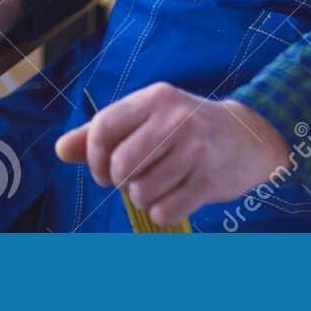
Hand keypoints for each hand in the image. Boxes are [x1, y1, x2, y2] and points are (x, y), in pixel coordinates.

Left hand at [54, 82, 287, 224]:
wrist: (250, 136)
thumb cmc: (186, 127)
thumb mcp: (147, 117)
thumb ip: (103, 132)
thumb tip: (60, 149)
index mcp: (154, 98)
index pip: (103, 128)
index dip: (92, 157)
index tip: (101, 172)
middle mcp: (175, 119)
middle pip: (120, 165)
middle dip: (119, 182)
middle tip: (132, 180)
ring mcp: (196, 149)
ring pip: (142, 191)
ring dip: (142, 198)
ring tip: (156, 186)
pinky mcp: (211, 179)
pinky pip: (167, 211)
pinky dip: (162, 212)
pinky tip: (173, 198)